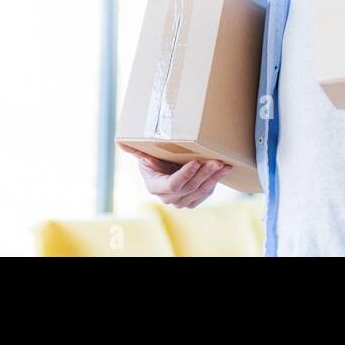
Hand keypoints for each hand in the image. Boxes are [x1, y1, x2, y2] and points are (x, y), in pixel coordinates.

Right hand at [117, 143, 231, 208]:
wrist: (164, 170)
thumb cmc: (154, 160)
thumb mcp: (145, 154)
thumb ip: (135, 149)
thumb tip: (120, 143)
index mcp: (156, 187)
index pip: (173, 184)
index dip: (185, 175)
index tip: (196, 162)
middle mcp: (169, 198)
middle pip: (190, 187)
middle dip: (205, 173)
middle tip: (216, 161)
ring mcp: (182, 201)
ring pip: (201, 191)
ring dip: (214, 177)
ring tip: (223, 164)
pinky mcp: (193, 201)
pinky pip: (206, 193)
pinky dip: (216, 181)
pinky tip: (224, 170)